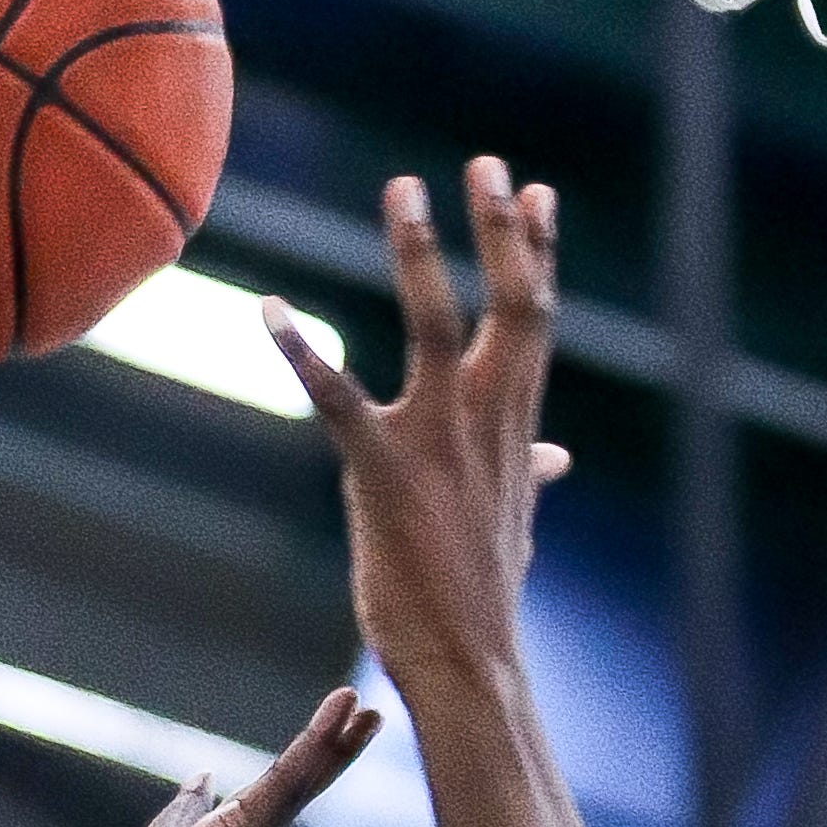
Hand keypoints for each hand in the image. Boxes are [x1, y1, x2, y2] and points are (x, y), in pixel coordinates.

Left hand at [0, 688, 376, 826]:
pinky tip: (355, 712)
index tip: (203, 776)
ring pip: (289, 790)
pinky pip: (288, 784)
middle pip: (256, 805)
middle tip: (329, 736)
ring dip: (331, 749)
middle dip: (292, 770)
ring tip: (371, 708)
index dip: (191, 803)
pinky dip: (321, 748)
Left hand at [266, 159, 572, 686]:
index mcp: (516, 427)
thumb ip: (530, 474)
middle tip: (483, 164)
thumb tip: (557, 457)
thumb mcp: (515, 520)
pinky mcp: (383, 473)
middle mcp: (487, 421)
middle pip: (508, 303)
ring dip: (418, 255)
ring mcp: (437, 442)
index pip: (534, 320)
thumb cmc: (481, 596)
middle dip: (498, 231)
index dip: (536, 252)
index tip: (537, 192)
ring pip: (434, 327)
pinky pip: (337, 398)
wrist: (470, 662)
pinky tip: (269, 310)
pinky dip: (300, 351)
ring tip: (403, 190)